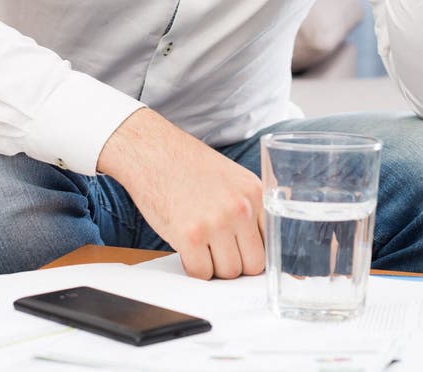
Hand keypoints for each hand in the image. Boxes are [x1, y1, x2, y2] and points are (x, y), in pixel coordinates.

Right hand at [97, 108, 264, 279]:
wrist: (152, 151)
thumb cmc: (187, 166)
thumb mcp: (231, 178)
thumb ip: (248, 208)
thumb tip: (258, 247)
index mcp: (254, 193)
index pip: (270, 244)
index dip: (253, 252)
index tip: (242, 255)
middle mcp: (240, 207)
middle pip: (253, 265)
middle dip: (235, 262)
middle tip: (216, 249)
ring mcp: (216, 222)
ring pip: (228, 273)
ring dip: (213, 266)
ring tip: (199, 243)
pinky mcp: (190, 236)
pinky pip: (201, 273)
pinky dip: (193, 266)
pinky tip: (186, 246)